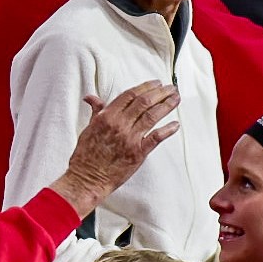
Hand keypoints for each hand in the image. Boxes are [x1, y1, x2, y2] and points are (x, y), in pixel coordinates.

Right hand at [51, 81, 181, 216]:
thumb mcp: (89, 128)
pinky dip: (167, 130)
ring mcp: (130, 138)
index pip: (129, 95)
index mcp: (107, 116)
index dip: (145, 87)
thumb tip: (91, 98)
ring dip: (166, 105)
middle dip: (160, 93)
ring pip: (152, 116)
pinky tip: (175, 124)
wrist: (88, 178)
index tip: (156, 83)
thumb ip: (96, 111)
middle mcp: (119, 124)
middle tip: (171, 88)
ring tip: (176, 98)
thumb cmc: (86, 156)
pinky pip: (156, 138)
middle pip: (144, 102)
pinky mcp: (137, 153)